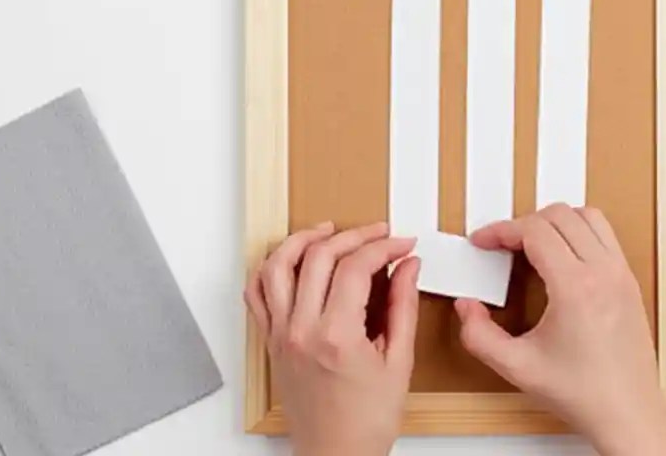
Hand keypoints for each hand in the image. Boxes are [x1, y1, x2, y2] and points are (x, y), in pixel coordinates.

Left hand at [245, 221, 419, 455]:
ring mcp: (281, 334)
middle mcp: (302, 330)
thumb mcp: (399, 362)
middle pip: (320, 256)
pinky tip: (292, 260)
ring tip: (328, 231)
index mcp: (337, 336)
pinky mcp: (270, 342)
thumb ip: (403, 306)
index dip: (383, 246)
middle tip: (379, 235)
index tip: (402, 244)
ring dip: (303, 239)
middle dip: (354, 236)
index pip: (356, 267)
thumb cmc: (366, 422)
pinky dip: (270, 268)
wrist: (336, 455)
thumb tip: (409, 266)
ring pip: (278, 265)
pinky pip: (257, 293)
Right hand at [453, 204, 665, 455]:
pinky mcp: (630, 282)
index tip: (484, 242)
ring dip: (555, 222)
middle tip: (502, 245)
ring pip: (587, 216)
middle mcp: (603, 273)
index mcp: (576, 287)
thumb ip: (480, 336)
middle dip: (524, 223)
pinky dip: (579, 233)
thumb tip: (466, 308)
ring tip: (532, 245)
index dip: (501, 230)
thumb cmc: (583, 392)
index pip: (534, 230)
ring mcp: (621, 274)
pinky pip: (605, 235)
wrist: (627, 412)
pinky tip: (562, 258)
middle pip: (559, 215)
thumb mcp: (518, 367)